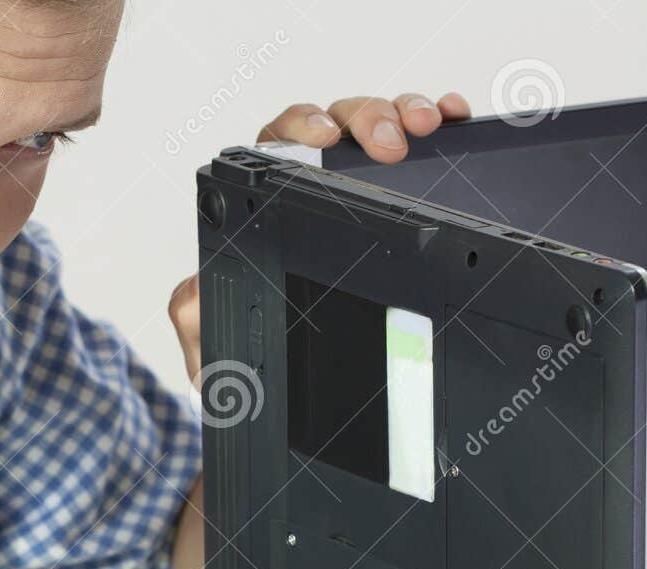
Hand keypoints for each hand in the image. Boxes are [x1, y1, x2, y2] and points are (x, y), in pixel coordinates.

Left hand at [170, 92, 470, 384]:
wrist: (293, 376)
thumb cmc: (256, 340)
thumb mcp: (215, 332)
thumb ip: (195, 311)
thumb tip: (193, 290)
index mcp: (266, 200)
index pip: (278, 144)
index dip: (302, 126)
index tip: (324, 136)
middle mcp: (314, 180)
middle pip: (337, 124)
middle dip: (365, 120)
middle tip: (390, 144)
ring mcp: (361, 182)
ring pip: (381, 126)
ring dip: (405, 115)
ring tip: (426, 126)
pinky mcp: (402, 193)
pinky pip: (420, 148)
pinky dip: (440, 125)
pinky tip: (453, 121)